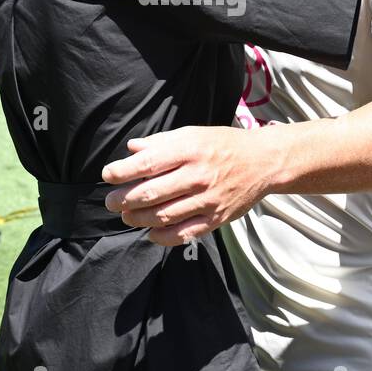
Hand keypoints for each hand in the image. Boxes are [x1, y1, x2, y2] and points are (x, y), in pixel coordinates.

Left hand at [101, 125, 276, 246]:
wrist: (263, 161)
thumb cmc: (223, 144)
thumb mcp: (193, 133)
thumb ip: (161, 142)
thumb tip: (131, 149)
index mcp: (190, 150)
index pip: (148, 163)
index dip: (123, 172)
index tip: (108, 175)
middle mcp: (198, 175)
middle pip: (152, 193)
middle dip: (124, 199)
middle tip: (110, 202)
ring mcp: (208, 199)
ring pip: (164, 216)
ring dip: (138, 218)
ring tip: (126, 216)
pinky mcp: (217, 218)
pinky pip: (184, 233)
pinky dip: (162, 237)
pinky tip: (150, 232)